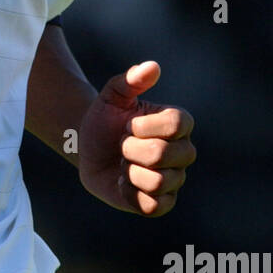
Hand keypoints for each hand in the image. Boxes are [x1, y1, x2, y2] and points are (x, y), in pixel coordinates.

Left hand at [78, 61, 195, 216]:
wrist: (88, 148)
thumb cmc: (105, 119)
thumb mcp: (111, 96)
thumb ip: (130, 80)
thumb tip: (152, 67)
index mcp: (179, 123)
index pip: (178, 123)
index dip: (144, 126)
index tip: (128, 125)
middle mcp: (183, 152)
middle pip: (163, 154)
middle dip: (131, 149)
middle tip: (122, 146)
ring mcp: (174, 179)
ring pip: (159, 181)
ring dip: (130, 171)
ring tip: (124, 164)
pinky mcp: (161, 203)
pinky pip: (154, 206)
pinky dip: (131, 193)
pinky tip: (123, 183)